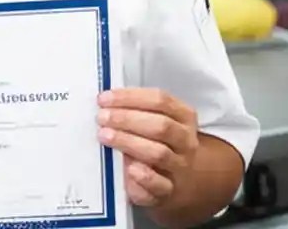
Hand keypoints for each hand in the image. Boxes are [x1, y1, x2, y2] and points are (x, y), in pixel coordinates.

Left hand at [97, 89, 198, 208]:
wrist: (174, 178)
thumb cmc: (155, 141)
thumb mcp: (152, 119)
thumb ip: (134, 109)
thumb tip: (105, 102)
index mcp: (184, 116)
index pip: (160, 100)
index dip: (130, 97)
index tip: (104, 99)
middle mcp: (185, 141)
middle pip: (161, 126)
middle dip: (127, 119)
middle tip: (101, 118)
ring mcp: (179, 167)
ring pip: (159, 153)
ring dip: (128, 142)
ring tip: (105, 136)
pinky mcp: (168, 191)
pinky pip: (159, 185)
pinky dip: (144, 177)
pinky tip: (129, 169)